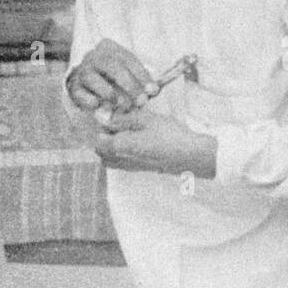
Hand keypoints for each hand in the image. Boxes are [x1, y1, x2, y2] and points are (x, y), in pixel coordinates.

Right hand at [67, 37, 160, 115]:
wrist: (83, 81)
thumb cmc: (112, 78)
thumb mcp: (128, 74)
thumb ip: (141, 81)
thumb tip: (154, 91)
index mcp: (109, 47)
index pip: (128, 59)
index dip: (143, 75)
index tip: (153, 91)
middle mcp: (93, 56)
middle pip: (113, 68)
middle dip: (130, 86)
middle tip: (141, 102)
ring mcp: (81, 71)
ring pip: (94, 80)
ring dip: (112, 95)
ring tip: (123, 106)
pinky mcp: (73, 87)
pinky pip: (82, 94)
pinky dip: (93, 102)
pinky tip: (100, 106)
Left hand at [92, 108, 217, 177]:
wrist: (191, 156)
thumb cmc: (168, 135)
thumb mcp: (145, 120)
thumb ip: (121, 119)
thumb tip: (103, 118)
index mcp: (118, 147)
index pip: (96, 141)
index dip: (98, 129)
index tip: (107, 118)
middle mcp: (120, 161)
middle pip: (101, 152)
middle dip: (103, 139)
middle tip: (115, 124)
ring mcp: (131, 167)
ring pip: (110, 159)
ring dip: (111, 147)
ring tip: (125, 132)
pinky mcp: (141, 170)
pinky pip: (122, 163)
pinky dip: (121, 153)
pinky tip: (136, 142)